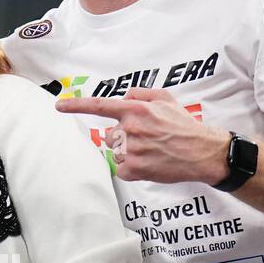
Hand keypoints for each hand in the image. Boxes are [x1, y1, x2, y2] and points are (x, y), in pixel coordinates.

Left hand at [55, 87, 230, 184]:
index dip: (76, 105)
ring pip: (117, 152)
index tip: (59, 106)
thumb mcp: (165, 99)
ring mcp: (132, 150)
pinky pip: (122, 169)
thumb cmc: (184, 125)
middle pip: (111, 135)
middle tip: (148, 139)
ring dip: (130, 153)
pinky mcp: (136, 169)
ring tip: (153, 151)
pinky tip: (150, 164)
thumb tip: (123, 98)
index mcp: (135, 110)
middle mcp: (130, 129)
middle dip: (125, 137)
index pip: (99, 105)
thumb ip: (139, 93)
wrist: (204, 152)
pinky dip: (132, 169)